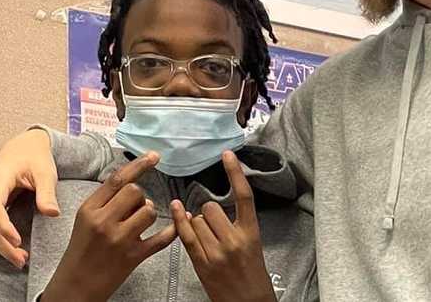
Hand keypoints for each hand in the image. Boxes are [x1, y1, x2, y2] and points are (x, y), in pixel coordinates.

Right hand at [0, 128, 59, 266]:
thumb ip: (47, 192)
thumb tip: (52, 213)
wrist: (26, 144)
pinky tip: (12, 247)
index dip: (4, 227)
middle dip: (1, 244)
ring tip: (19, 258)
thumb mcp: (45, 170)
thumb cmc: (35, 155)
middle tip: (21, 259)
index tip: (18, 241)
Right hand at [43, 153, 175, 300]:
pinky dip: (172, 231)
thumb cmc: (81, 250)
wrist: (75, 285)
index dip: (139, 164)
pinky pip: (162, 238)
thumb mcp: (84, 219)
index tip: (154, 156)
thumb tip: (133, 182)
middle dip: (140, 196)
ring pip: (149, 211)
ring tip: (139, 223)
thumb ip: (105, 200)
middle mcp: (104, 222)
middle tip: (134, 208)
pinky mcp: (133, 256)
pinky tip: (174, 226)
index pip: (118, 179)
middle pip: (135, 191)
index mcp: (90, 209)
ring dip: (149, 213)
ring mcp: (120, 240)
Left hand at [171, 151, 275, 301]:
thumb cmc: (252, 275)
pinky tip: (177, 209)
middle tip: (214, 227)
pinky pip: (186, 235)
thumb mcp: (253, 245)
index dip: (235, 173)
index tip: (227, 155)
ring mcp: (217, 252)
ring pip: (196, 220)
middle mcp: (234, 240)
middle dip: (208, 213)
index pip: (244, 196)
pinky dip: (180, 221)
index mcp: (251, 233)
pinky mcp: (202, 263)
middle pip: (210, 208)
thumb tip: (210, 211)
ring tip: (207, 239)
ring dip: (197, 224)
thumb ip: (237, 226)